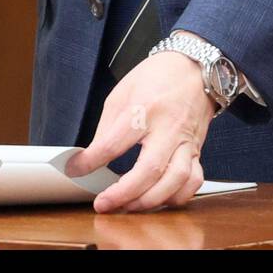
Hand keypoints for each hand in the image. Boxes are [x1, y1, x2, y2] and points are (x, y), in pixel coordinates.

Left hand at [64, 51, 213, 211]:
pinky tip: (159, 199)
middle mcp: (168, 127)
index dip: (91, 161)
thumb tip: (93, 157)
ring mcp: (186, 140)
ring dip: (150, 201)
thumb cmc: (156, 77)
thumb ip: (108, 127)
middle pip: (149, 169)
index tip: (76, 170)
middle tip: (103, 204)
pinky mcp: (197, 149)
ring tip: (129, 206)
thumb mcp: (122, 92)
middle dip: (123, 194)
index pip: (114, 142)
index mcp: (144, 108)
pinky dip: (177, 197)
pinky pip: (194, 181)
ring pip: (175, 181)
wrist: (193, 66)